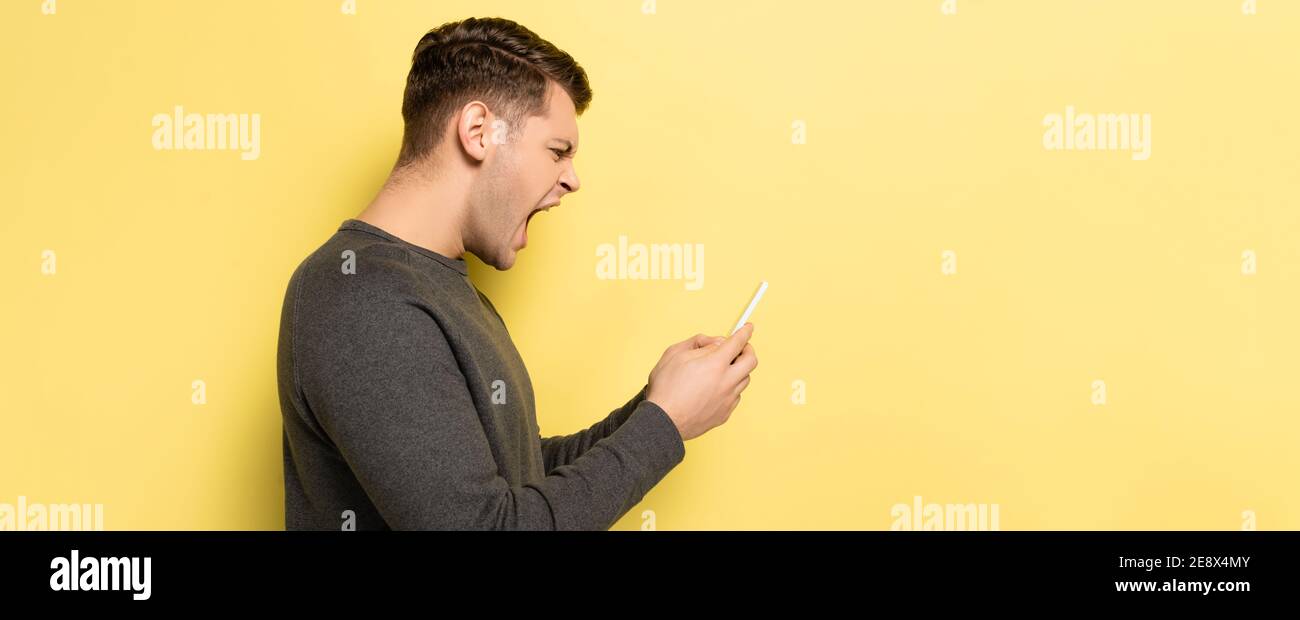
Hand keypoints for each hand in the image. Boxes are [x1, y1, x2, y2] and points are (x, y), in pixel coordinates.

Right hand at [646, 323, 757, 440]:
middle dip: (748, 350)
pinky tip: (717, 387)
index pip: (738, 342)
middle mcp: (726, 382)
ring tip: (724, 369)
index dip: (745, 332)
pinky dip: (731, 387)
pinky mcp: (724, 414)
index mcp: (715, 364)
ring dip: (738, 370)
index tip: (748, 328)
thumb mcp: (675, 354)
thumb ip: (699, 343)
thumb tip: (715, 344)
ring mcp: (727, 399)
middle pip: (751, 361)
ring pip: (744, 380)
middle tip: (740, 348)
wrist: (663, 421)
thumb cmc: (665, 389)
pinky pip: (735, 396)